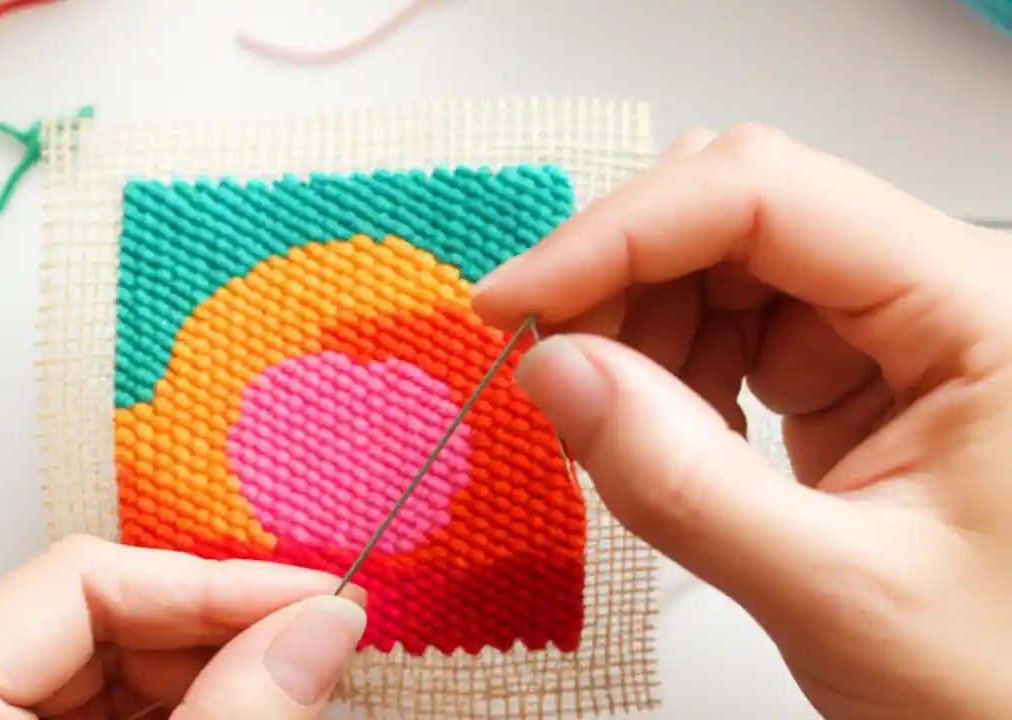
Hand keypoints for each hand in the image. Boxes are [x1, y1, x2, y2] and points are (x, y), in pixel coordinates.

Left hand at [0, 536, 366, 718]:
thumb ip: (229, 719)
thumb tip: (323, 629)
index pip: (85, 579)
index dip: (215, 582)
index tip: (318, 598)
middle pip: (98, 621)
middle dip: (222, 637)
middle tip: (320, 652)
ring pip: (106, 670)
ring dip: (209, 680)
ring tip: (290, 690)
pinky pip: (91, 711)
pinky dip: (174, 714)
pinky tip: (236, 714)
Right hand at [473, 125, 1011, 718]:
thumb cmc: (1006, 683)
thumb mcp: (844, 597)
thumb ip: (687, 486)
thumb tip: (558, 372)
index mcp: (979, 313)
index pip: (767, 195)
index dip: (621, 234)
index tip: (517, 303)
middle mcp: (935, 298)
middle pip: (736, 212)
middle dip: (622, 281)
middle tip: (553, 368)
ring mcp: (891, 335)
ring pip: (719, 265)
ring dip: (638, 332)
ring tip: (622, 429)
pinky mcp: (851, 378)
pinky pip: (728, 329)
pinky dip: (666, 373)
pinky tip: (671, 438)